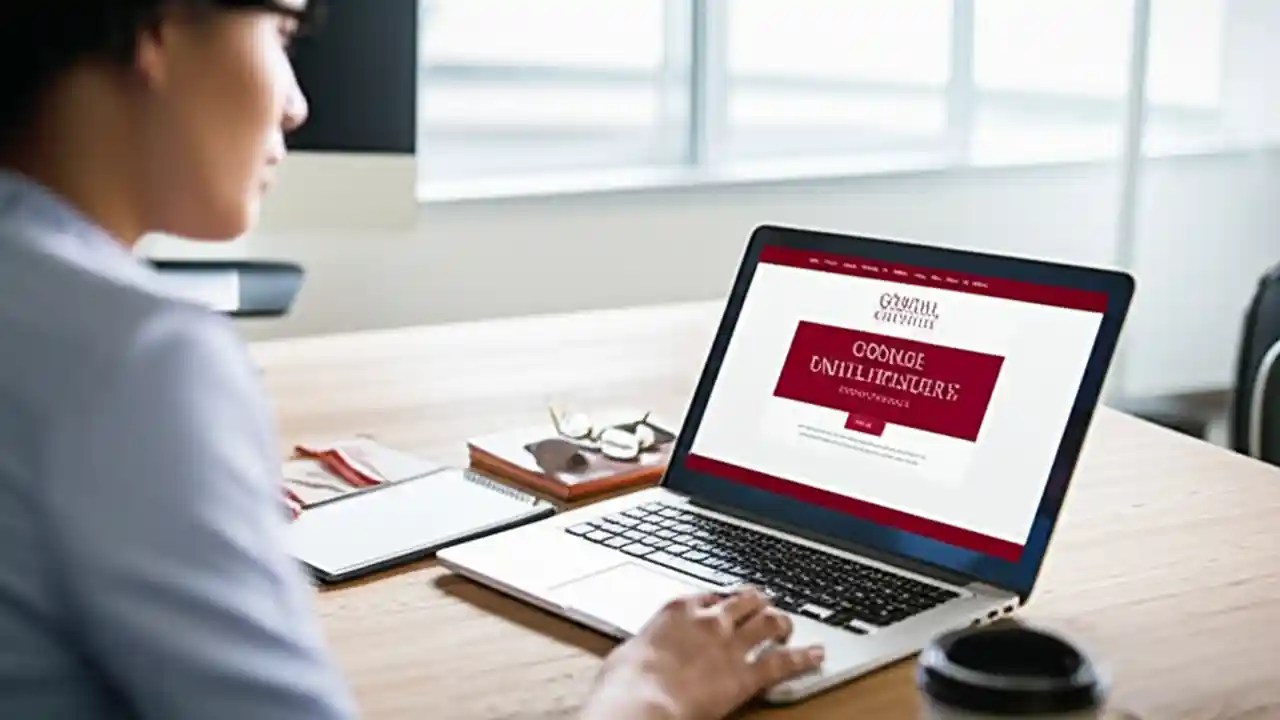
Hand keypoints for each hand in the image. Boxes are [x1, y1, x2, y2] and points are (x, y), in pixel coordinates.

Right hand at [580, 588, 824, 719]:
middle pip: (746, 600)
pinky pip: (784, 662)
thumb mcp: (629, 652)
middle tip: (764, 608)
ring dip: (782, 622)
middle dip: (758, 603)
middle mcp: (711, 619)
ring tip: (787, 627)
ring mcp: (732, 645)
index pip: (712, 594)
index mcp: (679, 609)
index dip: (724, 600)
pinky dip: (804, 657)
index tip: (726, 604)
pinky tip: (817, 656)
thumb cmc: (625, 682)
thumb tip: (640, 653)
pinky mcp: (747, 675)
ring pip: (770, 621)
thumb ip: (647, 645)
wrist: (640, 701)